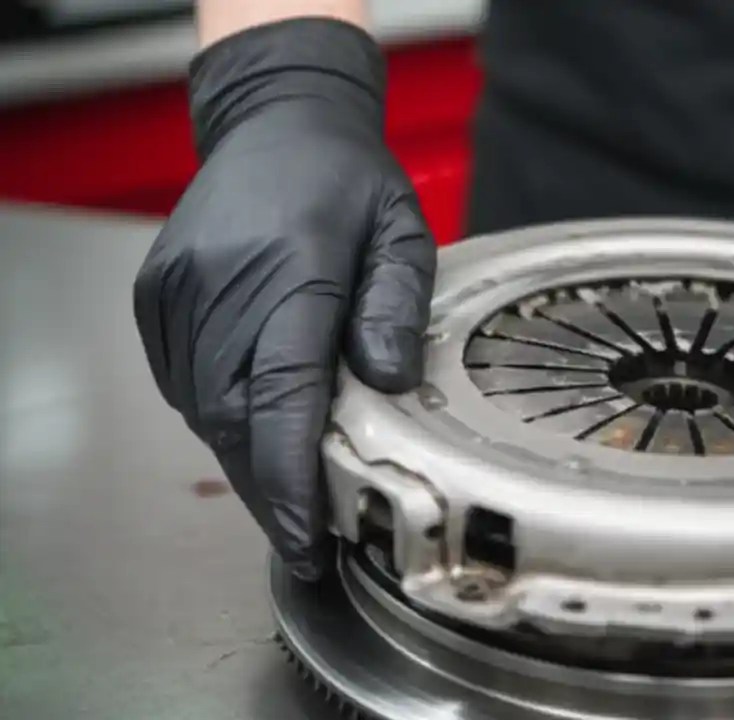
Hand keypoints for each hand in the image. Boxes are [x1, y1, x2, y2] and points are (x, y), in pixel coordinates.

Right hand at [133, 19, 435, 579]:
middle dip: (271, 488)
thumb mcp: (403, 233)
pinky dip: (221, 418)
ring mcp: (176, 293)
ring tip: (289, 494)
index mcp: (290, 271)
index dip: (292, 479)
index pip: (282, 395)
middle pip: (236, 419)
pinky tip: (258, 430)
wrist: (275, 124)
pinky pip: (185, 383)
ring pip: (205, 410)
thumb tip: (387, 382)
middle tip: (309, 538)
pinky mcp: (155, 298)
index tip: (308, 541)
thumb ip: (396, 308)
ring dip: (246, 458)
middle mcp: (220, 285)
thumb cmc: (350, 184)